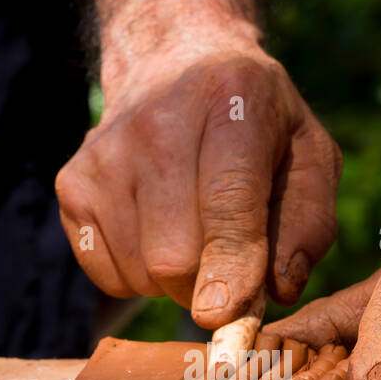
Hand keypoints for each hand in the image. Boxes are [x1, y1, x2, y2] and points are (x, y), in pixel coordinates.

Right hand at [55, 44, 340, 327]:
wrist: (174, 64)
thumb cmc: (256, 125)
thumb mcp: (308, 157)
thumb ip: (308, 225)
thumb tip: (276, 290)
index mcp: (232, 103)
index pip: (226, 204)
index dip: (229, 268)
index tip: (222, 315)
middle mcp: (157, 124)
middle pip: (173, 256)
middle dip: (208, 285)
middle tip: (230, 266)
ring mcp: (104, 156)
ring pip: (141, 274)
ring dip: (175, 281)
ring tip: (192, 232)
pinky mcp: (72, 186)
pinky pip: (108, 275)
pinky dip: (139, 276)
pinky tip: (156, 232)